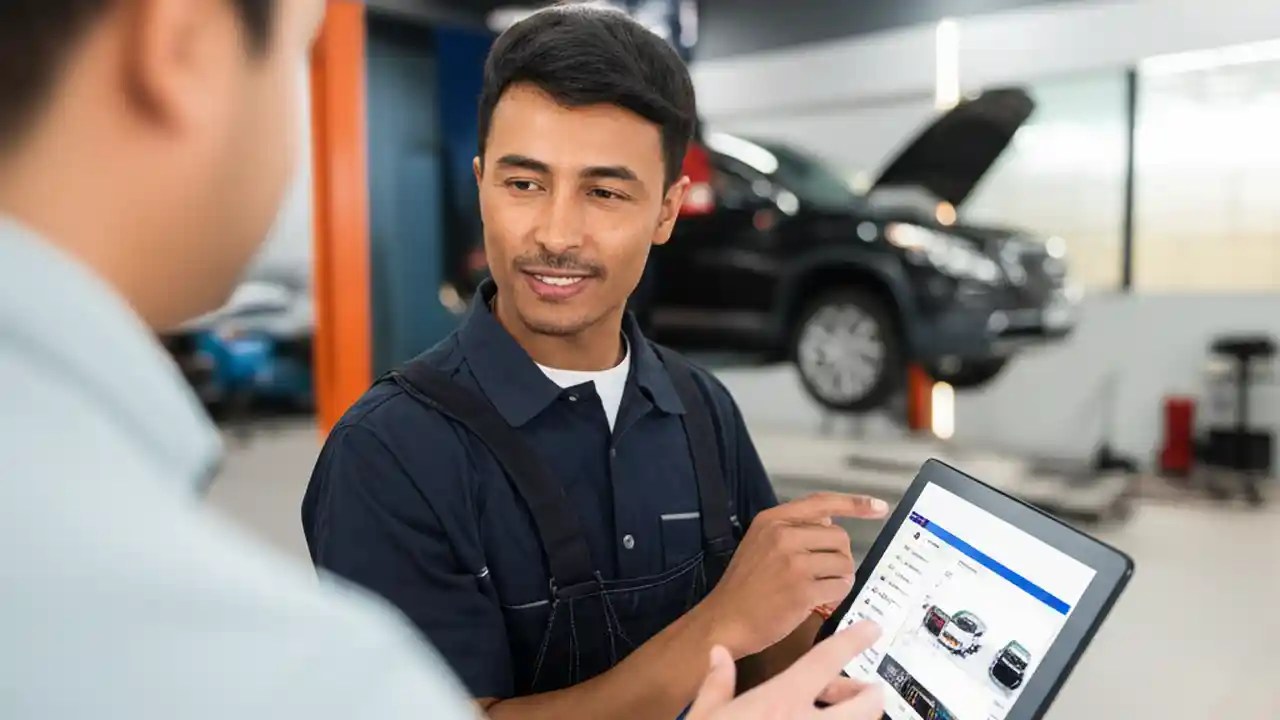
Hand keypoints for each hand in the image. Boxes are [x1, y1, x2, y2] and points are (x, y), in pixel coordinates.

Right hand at [687, 621, 884, 719]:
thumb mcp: (705, 716)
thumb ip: (717, 684)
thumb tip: (718, 654)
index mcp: (782, 700)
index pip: (827, 660)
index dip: (853, 641)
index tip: (872, 628)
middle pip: (866, 705)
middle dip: (871, 694)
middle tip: (863, 691)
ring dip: (854, 717)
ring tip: (835, 712)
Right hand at [700, 493, 887, 657]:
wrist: (725, 620)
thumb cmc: (745, 585)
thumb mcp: (759, 544)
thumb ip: (792, 530)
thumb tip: (829, 522)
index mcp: (771, 521)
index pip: (821, 503)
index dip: (854, 503)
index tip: (879, 506)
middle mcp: (783, 536)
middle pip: (840, 537)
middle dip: (839, 557)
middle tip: (824, 573)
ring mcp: (794, 564)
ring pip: (844, 563)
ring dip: (839, 578)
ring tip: (820, 587)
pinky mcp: (803, 591)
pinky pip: (840, 587)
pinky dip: (836, 595)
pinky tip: (819, 600)